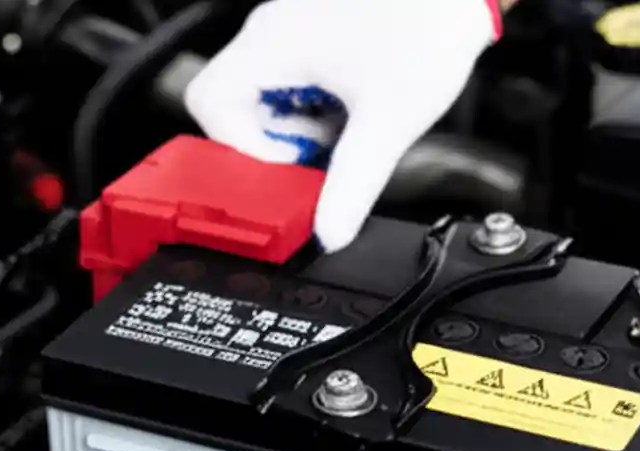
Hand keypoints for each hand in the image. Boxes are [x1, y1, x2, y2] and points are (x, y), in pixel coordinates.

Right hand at [184, 0, 501, 251]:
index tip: (289, 165)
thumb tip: (330, 233)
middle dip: (275, 143)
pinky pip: (290, 82)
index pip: (209, 104)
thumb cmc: (430, 28)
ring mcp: (291, 29)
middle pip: (233, 106)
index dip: (242, 149)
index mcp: (272, 43)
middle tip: (320, 153)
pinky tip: (350, 109)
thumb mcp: (388, 121)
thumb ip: (354, 183)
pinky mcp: (314, 33)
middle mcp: (271, 31)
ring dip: (297, 127)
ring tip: (343, 130)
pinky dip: (312, 108)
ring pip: (263, 96)